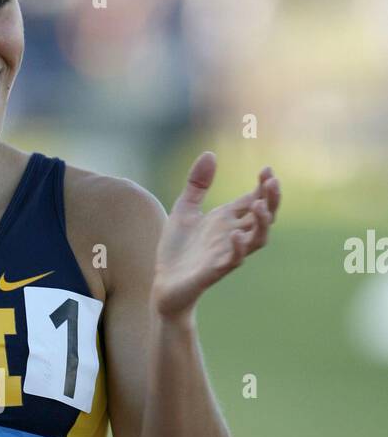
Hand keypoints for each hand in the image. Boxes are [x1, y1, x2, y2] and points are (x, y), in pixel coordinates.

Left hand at [151, 153, 280, 318]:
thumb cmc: (177, 249)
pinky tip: (236, 234)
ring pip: (258, 238)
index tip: (266, 169)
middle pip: (263, 216)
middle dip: (271, 199)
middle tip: (272, 181)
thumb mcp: (184, 209)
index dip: (263, 185)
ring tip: (258, 204)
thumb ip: (197, 184)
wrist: (163, 283)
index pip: (254, 199)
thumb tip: (210, 153)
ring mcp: (227, 252)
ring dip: (262, 222)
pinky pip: (235, 259)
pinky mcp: (216, 270)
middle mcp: (232, 234)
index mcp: (226, 219)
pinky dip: (238, 248)